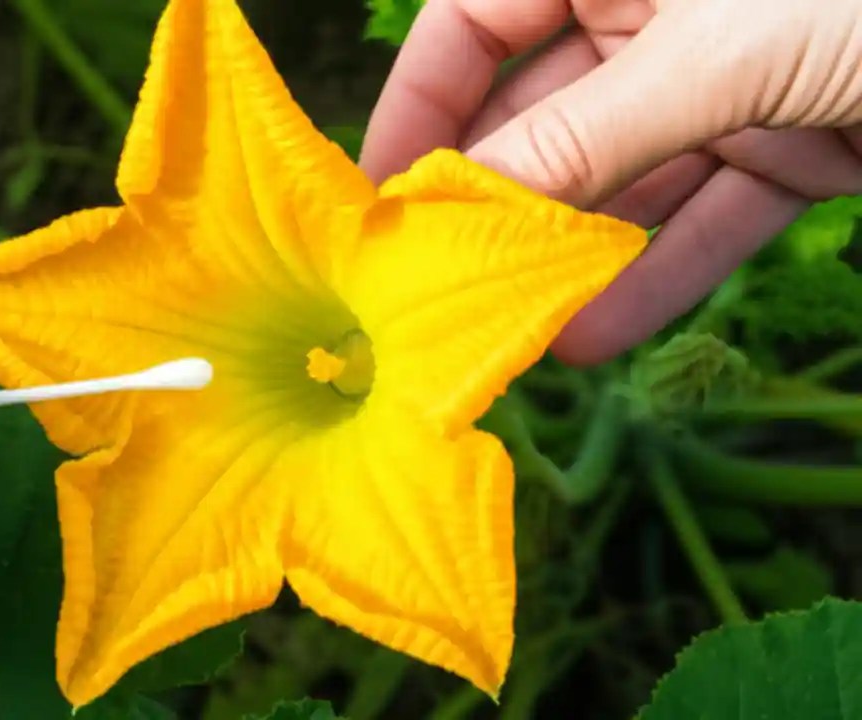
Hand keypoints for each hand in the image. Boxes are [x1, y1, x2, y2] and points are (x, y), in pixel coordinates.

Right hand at [360, 0, 861, 363]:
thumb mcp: (713, 54)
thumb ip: (580, 136)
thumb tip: (455, 207)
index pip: (472, 22)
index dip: (418, 108)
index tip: (377, 203)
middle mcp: (657, 5)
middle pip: (543, 112)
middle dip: (496, 207)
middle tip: (435, 298)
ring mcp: (725, 74)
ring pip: (622, 176)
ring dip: (568, 261)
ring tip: (506, 342)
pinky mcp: (791, 137)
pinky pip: (707, 211)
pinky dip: (660, 273)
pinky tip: (599, 340)